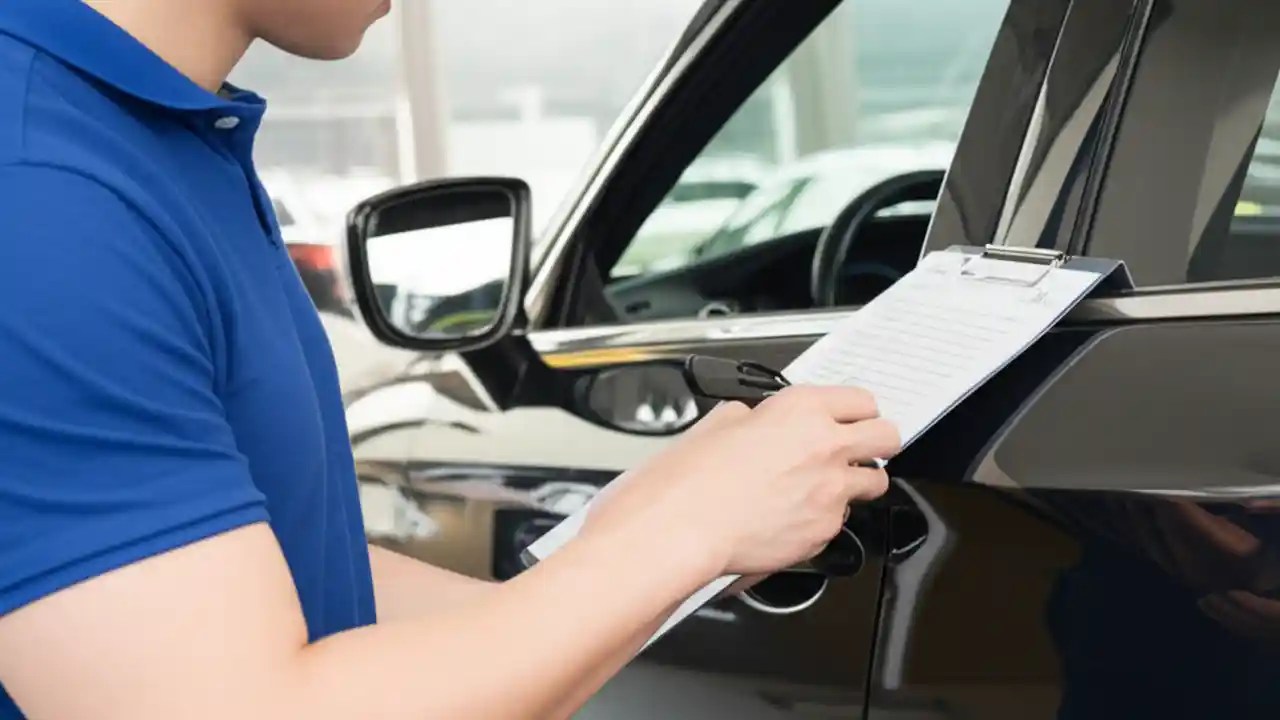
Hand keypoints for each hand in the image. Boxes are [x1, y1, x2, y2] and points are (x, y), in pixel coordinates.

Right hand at [583, 385, 898, 578]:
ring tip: (826, 487)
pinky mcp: (824, 531)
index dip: (856, 411)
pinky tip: (793, 517)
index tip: (850, 418)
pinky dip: (823, 518)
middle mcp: (825, 446)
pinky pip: (840, 521)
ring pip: (875, 483)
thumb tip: (759, 423)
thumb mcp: (719, 423)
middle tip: (860, 449)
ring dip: (856, 482)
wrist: (682, 528)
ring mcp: (830, 491)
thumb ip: (755, 419)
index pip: (862, 400)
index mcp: (801, 409)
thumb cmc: (689, 478)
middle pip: (887, 437)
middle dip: (876, 443)